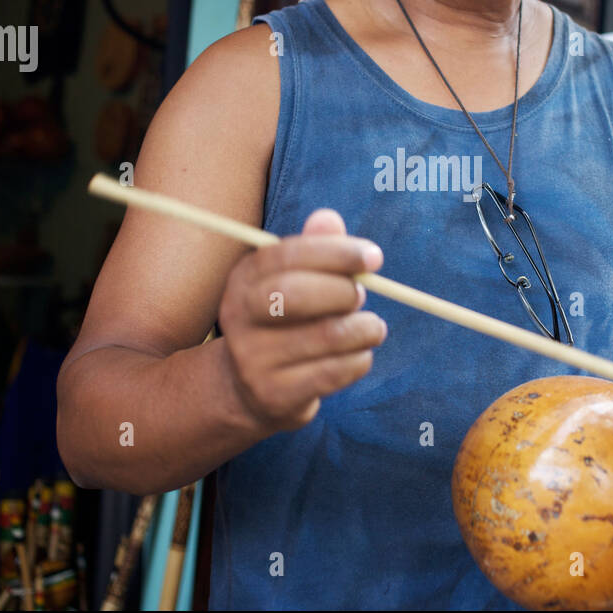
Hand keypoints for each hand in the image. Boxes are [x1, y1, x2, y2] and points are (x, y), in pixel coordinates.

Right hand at [218, 208, 387, 431]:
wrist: (250, 388)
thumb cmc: (287, 321)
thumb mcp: (295, 281)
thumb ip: (315, 248)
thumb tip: (328, 218)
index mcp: (243, 279)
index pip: (286, 256)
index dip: (334, 253)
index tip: (374, 258)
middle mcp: (238, 316)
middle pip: (294, 294)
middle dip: (342, 292)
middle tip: (364, 296)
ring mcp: (252, 359)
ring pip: (324, 337)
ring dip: (363, 329)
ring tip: (372, 328)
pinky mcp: (274, 394)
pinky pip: (331, 373)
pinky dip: (358, 361)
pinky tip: (361, 355)